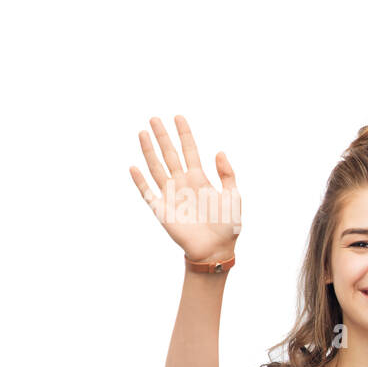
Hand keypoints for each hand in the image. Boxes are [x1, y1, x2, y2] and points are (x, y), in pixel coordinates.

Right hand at [129, 115, 240, 262]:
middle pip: (170, 154)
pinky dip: (140, 181)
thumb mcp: (233, 196)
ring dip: (149, 151)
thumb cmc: (228, 225)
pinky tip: (134, 167)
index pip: (190, 151)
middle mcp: (183, 183)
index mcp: (200, 179)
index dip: (184, 134)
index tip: (178, 117)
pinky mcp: (161, 209)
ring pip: (157, 167)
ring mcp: (171, 195)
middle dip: (163, 136)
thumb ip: (227, 174)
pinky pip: (147, 192)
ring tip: (143, 132)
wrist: (217, 249)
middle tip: (154, 118)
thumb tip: (219, 152)